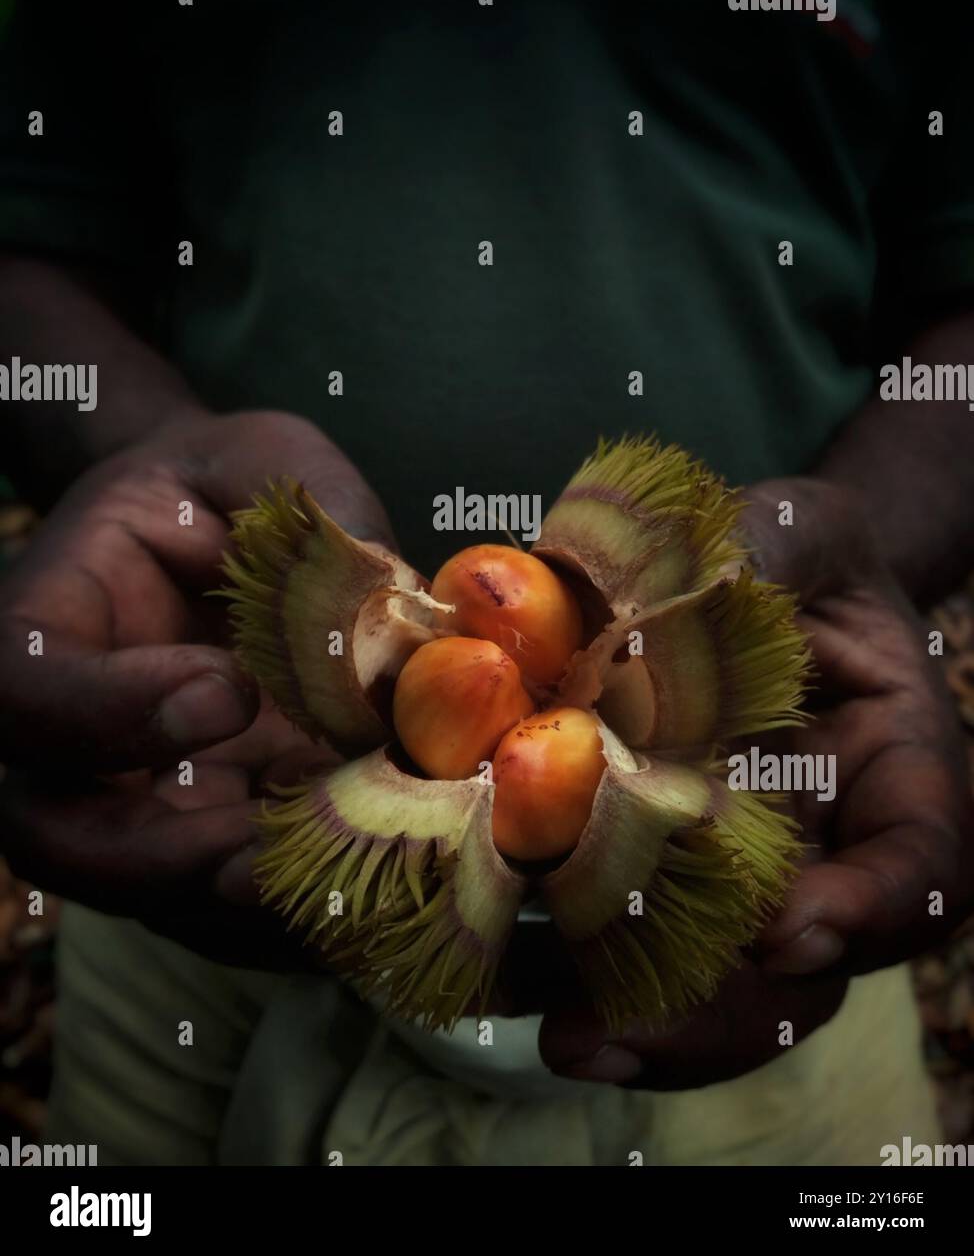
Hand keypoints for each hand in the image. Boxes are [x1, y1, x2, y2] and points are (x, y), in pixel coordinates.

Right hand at [0, 408, 392, 965]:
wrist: (216, 538)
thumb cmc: (222, 488)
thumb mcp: (263, 460)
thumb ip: (314, 513)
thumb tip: (397, 611)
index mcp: (49, 625)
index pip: (22, 691)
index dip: (105, 712)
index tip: (225, 693)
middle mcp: (71, 738)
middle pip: (56, 836)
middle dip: (157, 860)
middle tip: (266, 852)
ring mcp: (135, 803)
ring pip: (150, 896)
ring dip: (246, 913)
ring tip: (351, 898)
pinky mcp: (207, 841)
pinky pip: (228, 912)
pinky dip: (299, 928)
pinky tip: (387, 913)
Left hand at [538, 478, 973, 1086]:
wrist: (751, 585)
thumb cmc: (795, 555)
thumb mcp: (801, 530)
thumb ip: (775, 550)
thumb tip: (691, 584)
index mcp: (900, 763)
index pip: (925, 859)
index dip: (873, 910)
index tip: (789, 934)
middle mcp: (836, 844)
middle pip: (815, 964)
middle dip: (727, 1013)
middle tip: (627, 1030)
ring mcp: (755, 875)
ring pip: (730, 989)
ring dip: (650, 1026)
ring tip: (564, 1037)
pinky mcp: (670, 877)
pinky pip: (645, 950)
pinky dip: (586, 978)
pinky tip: (511, 988)